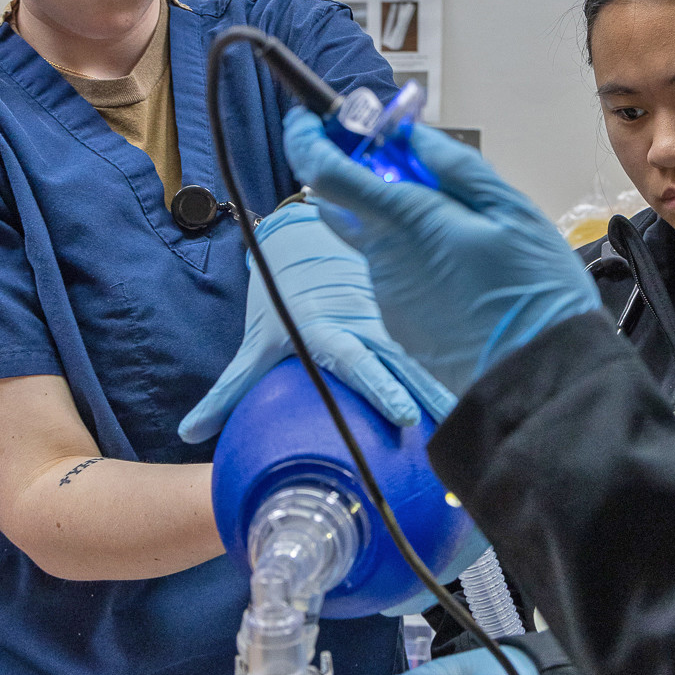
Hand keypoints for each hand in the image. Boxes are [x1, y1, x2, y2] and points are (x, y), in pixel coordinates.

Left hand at [179, 201, 456, 442]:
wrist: (306, 241)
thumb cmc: (282, 300)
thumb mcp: (257, 343)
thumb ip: (228, 390)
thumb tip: (190, 433)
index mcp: (330, 331)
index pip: (358, 364)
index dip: (381, 389)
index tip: (404, 417)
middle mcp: (365, 326)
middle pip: (402, 363)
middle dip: (428, 391)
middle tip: (454, 419)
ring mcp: (391, 321)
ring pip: (425, 351)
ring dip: (451, 376)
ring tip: (483, 401)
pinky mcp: (407, 319)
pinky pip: (433, 343)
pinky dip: (455, 361)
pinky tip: (484, 383)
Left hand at [282, 112, 602, 396]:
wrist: (536, 377)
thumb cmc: (534, 294)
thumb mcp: (510, 211)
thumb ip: (455, 167)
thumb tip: (414, 138)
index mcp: (405, 223)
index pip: (325, 172)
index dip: (307, 140)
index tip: (309, 122)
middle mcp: (382, 260)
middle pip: (340, 205)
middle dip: (357, 175)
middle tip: (404, 163)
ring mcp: (387, 295)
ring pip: (373, 240)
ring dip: (397, 220)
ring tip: (459, 228)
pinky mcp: (398, 323)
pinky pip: (392, 275)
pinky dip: (411, 257)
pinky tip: (459, 270)